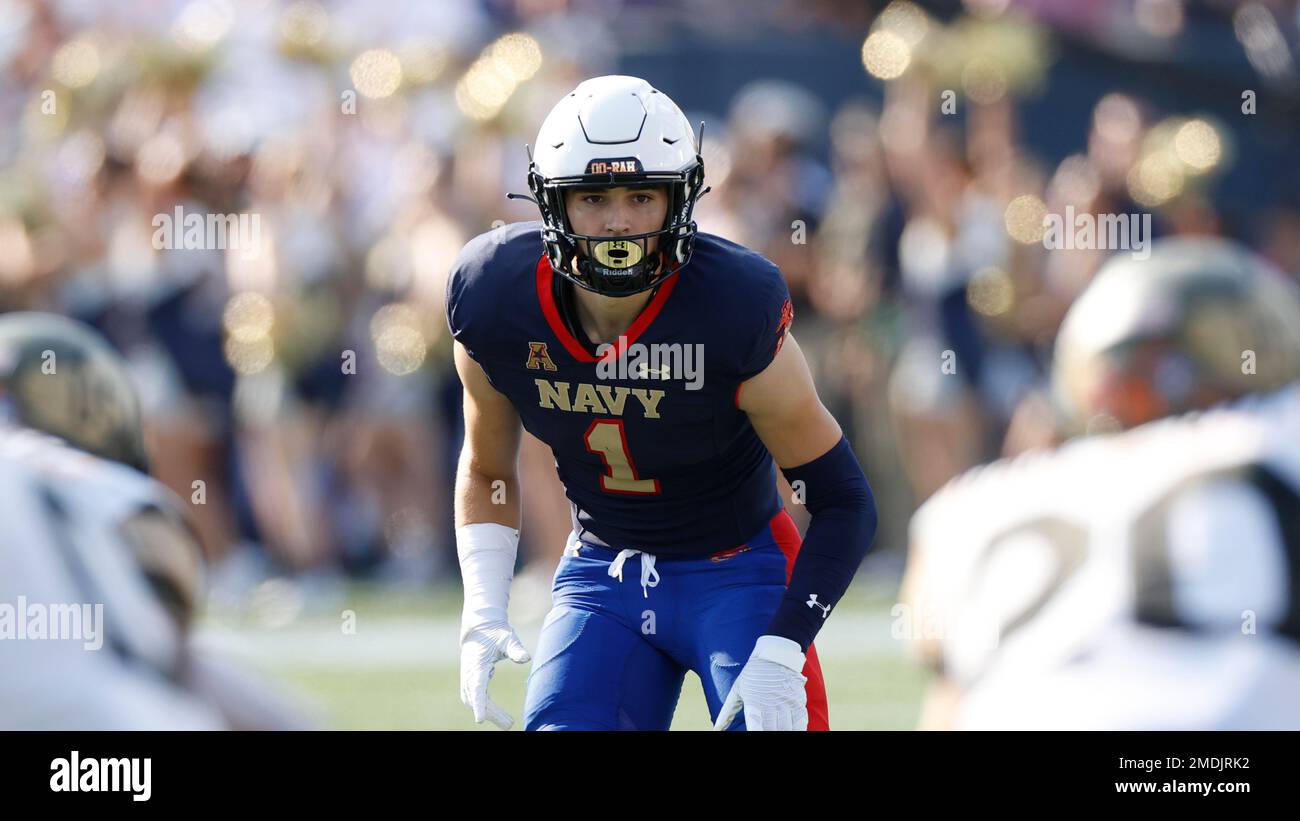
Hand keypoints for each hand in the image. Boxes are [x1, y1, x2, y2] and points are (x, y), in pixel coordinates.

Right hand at [456, 522, 527, 729]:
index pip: (477, 687)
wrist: (480, 622)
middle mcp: (469, 671)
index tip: (479, 720)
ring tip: (507, 721)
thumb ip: (516, 648)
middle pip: (475, 697)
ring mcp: (468, 675)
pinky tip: (495, 711)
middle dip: (489, 712)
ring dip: (487, 710)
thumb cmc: (495, 630)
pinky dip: (483, 704)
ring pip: (473, 698)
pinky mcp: (471, 676)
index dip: (479, 704)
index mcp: (476, 663)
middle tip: (509, 723)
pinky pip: (474, 694)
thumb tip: (526, 659)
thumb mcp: (508, 637)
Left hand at [714, 635, 807, 731]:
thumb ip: (727, 711)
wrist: (776, 653)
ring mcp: (786, 703)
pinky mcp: (798, 701)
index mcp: (754, 703)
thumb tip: (717, 728)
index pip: (756, 729)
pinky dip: (796, 729)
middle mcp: (771, 705)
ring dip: (781, 730)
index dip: (755, 733)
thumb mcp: (737, 689)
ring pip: (787, 729)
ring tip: (775, 727)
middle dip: (768, 731)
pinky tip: (788, 728)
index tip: (754, 732)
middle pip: (772, 731)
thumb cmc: (754, 672)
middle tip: (764, 728)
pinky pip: (800, 723)